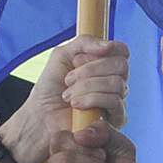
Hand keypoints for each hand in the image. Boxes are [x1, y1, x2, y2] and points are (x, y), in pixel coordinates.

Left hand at [0, 36, 129, 162]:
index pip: (122, 51)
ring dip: (86, 86)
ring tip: (67, 95)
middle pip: (120, 66)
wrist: (41, 117)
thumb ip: (84, 42)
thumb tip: (107, 46)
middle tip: (68, 79)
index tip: (78, 58)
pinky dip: (92, 99)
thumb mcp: (62, 55)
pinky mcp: (116, 120)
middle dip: (90, 70)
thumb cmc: (50, 88)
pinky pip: (115, 102)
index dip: (104, 50)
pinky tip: (75, 104)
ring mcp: (117, 101)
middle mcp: (115, 82)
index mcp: (105, 65)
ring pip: (117, 84)